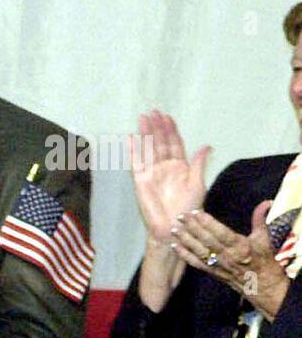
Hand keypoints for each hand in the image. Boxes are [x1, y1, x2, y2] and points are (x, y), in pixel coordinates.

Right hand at [130, 110, 209, 244]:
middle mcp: (164, 167)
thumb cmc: (188, 207)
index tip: (167, 116)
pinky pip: (136, 162)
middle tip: (153, 112)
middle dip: (157, 127)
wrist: (175, 225)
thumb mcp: (198, 183)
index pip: (174, 143)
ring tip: (143, 118)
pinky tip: (130, 138)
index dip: (171, 130)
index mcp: (180, 166)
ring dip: (146, 133)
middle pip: (160, 142)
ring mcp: (151, 172)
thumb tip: (206, 146)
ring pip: (148, 148)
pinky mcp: (140, 180)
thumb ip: (198, 164)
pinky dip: (133, 150)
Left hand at [170, 201, 289, 318]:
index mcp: (241, 246)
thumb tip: (266, 202)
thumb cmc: (264, 260)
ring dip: (185, 239)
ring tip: (174, 229)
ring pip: (198, 251)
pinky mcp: (212, 271)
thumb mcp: (264, 239)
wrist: (262, 285)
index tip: (196, 212)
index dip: (208, 222)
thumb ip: (260, 219)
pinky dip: (184, 255)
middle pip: (207, 240)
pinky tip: (174, 246)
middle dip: (192, 227)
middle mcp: (227, 256)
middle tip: (180, 216)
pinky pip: (195, 263)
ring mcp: (218, 265)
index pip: (221, 232)